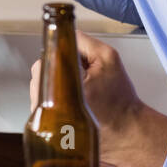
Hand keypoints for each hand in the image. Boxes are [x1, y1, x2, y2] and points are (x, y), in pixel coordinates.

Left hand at [29, 32, 166, 166]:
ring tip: (80, 91)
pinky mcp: (47, 127)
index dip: (62, 55)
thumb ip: (83, 41)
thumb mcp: (108, 57)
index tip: (76, 61)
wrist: (126, 131)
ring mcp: (45, 118)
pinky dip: (55, 97)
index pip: (47, 58)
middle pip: (41, 72)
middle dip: (58, 69)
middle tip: (82, 77)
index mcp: (64, 85)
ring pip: (40, 86)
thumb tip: (64, 35)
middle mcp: (49, 104)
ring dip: (55, 83)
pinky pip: (42, 102)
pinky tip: (73, 102)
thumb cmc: (119, 99)